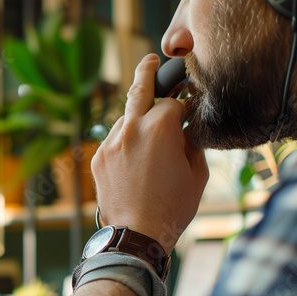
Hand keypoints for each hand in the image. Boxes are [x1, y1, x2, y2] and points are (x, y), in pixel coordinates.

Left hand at [91, 54, 208, 250]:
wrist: (136, 235)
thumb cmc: (172, 208)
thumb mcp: (197, 173)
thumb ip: (193, 143)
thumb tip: (188, 129)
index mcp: (160, 128)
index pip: (174, 102)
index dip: (185, 107)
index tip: (190, 111)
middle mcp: (131, 128)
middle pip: (139, 88)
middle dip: (147, 71)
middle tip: (152, 61)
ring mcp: (111, 142)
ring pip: (126, 117)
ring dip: (138, 118)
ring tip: (149, 130)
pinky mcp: (99, 157)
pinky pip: (115, 139)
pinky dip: (126, 141)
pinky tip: (137, 157)